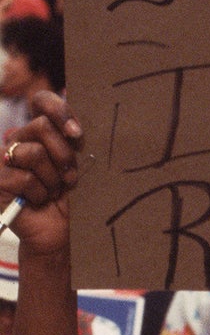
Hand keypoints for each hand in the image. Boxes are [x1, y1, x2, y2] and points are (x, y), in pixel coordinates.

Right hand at [0, 92, 82, 256]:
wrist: (59, 232)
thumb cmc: (70, 198)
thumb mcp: (77, 166)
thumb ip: (73, 142)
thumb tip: (75, 128)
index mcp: (40, 132)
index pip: (42, 102)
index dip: (59, 110)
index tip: (77, 134)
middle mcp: (20, 139)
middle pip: (42, 127)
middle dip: (63, 155)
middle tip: (70, 177)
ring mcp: (6, 158)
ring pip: (34, 153)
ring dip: (53, 179)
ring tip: (53, 192)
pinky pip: (25, 178)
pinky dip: (40, 194)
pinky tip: (39, 201)